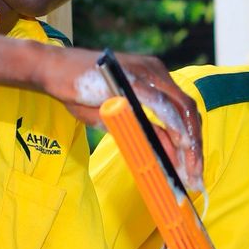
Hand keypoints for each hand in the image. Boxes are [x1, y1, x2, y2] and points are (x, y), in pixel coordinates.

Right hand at [35, 46, 202, 186]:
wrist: (52, 70)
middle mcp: (156, 72)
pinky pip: (162, 106)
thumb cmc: (78, 90)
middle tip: (196, 177)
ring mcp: (146, 74)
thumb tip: (163, 154)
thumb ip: (139, 131)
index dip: (192, 140)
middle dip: (195, 147)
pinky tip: (181, 147)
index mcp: (154, 77)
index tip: (193, 167)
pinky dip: (174, 128)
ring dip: (189, 144)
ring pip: (181, 110)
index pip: (183, 110)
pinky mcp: (133, 80)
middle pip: (189, 111)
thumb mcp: (114, 116)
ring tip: (190, 170)